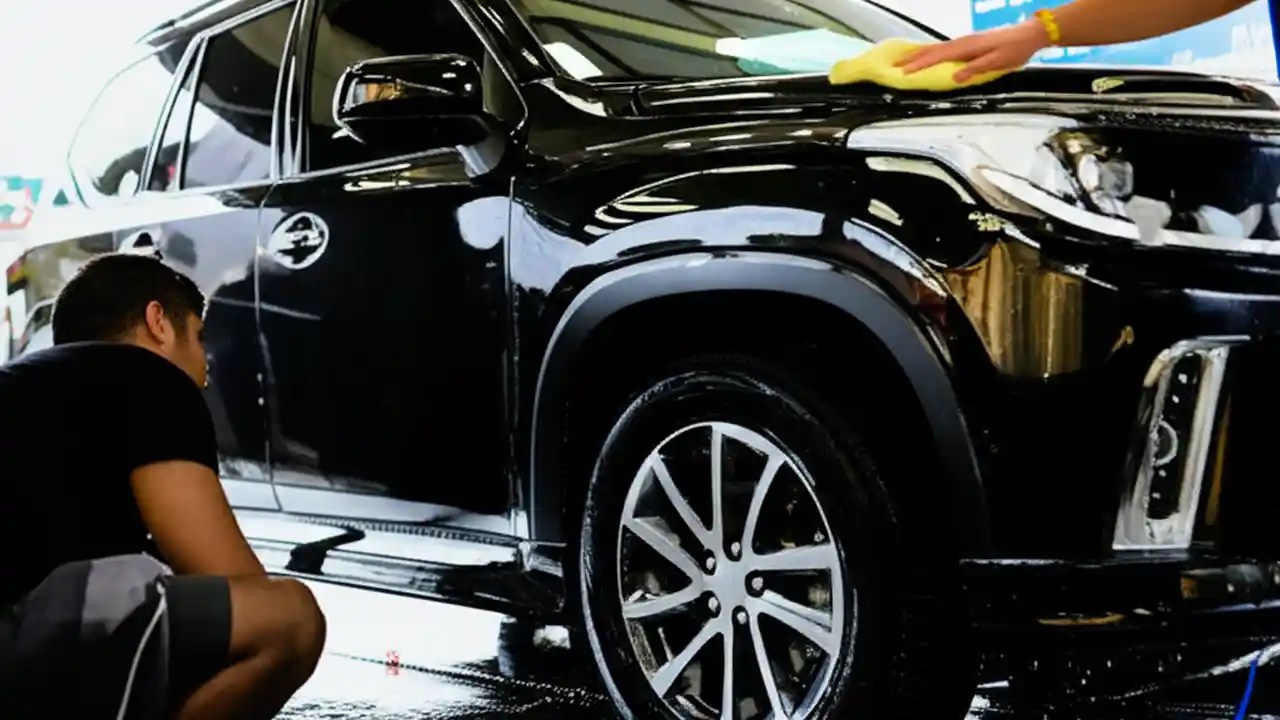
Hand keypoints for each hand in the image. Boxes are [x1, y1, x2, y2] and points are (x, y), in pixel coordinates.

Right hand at [897, 22, 1049, 82]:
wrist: (1029, 34)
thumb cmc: (1014, 49)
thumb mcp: (997, 62)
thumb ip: (976, 69)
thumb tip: (955, 77)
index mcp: (967, 47)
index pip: (938, 57)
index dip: (920, 65)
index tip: (903, 72)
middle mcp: (963, 42)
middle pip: (932, 50)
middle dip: (913, 58)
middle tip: (894, 66)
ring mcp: (965, 42)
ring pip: (937, 48)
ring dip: (919, 55)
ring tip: (904, 61)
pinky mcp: (969, 44)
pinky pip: (944, 48)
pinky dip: (931, 52)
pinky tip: (928, 56)